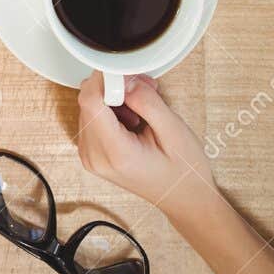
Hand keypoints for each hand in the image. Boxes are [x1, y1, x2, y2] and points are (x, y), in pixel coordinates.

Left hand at [77, 73, 216, 223]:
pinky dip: (112, 111)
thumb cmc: (183, 171)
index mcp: (115, 153)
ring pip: (90, 107)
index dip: (105, 79)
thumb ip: (145, 100)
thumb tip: (123, 78)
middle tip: (145, 89)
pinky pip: (93, 119)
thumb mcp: (172, 130)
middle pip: (88, 102)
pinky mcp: (92, 155)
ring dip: (115, 99)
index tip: (128, 74)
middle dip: (115, 88)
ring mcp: (91, 158)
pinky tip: (135, 118)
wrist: (185, 199)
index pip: (90, 101)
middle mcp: (95, 157)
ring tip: (145, 107)